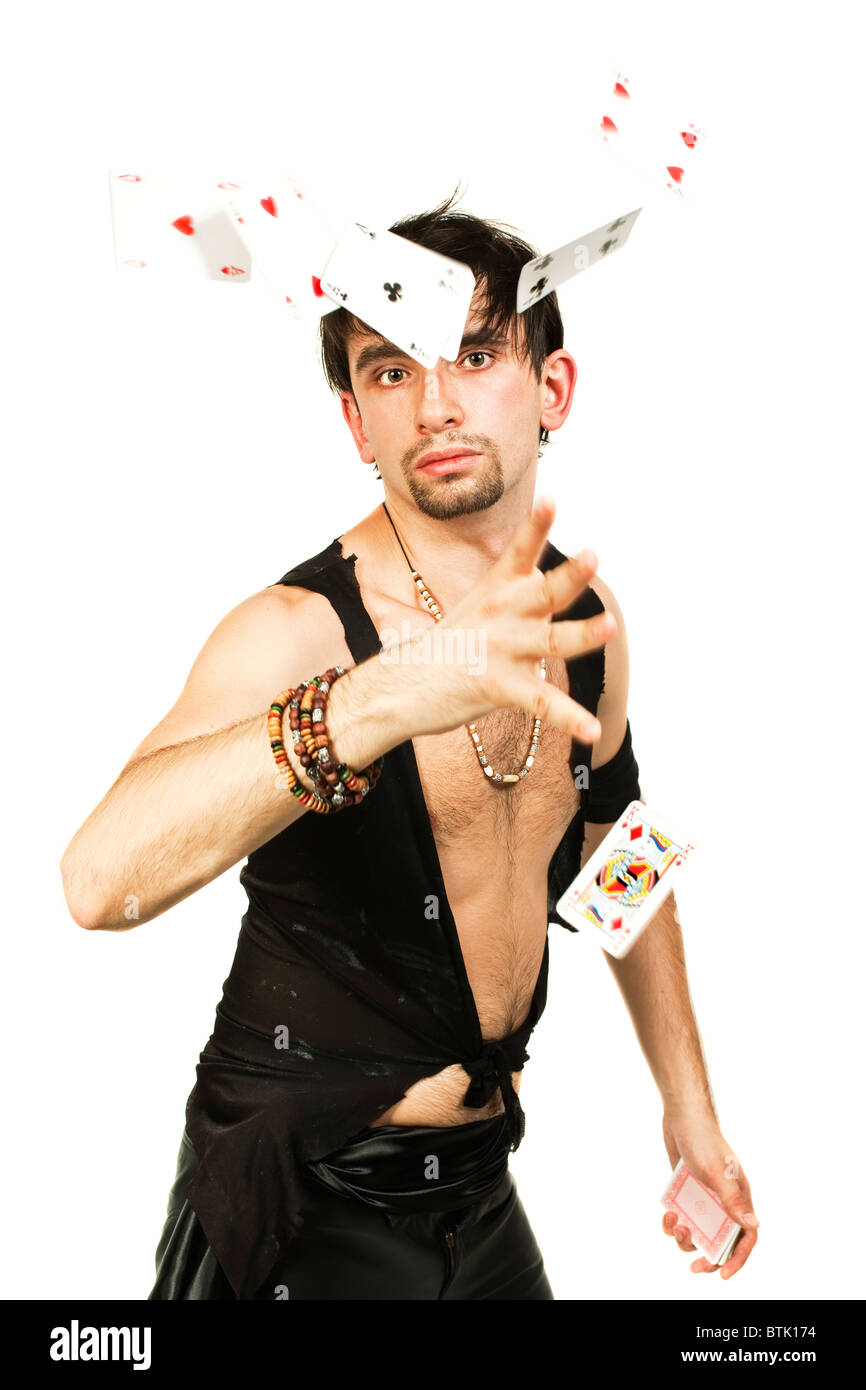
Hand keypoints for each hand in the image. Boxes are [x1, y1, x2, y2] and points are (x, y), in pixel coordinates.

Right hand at [405, 494, 615, 741]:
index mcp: (497, 590)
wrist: (400, 688)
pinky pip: (544, 705)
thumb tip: (545, 586)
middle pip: (546, 591)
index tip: (551, 499)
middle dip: (571, 575)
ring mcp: (504, 651)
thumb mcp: (478, 610)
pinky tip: (594, 732)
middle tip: (592, 556)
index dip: (536, 525)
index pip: (520, 551)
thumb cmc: (446, 649)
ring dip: (584, 634)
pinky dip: (571, 720)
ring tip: (610, 625)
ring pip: (554, 641)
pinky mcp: (501, 687)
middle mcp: (504, 615)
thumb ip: (515, 597)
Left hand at [661, 1108, 758, 1279]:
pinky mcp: (686, 1192)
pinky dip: (673, 1222)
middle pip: (721, 1240)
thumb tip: (754, 1225)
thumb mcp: (718, 1172)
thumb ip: (733, 1200)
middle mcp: (724, 1201)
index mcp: (739, 1198)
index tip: (723, 1274)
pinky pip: (683, 1217)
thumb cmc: (703, 1140)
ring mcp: (705, 1197)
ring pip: (699, 1231)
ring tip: (675, 1224)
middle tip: (693, 1266)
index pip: (747, 1237)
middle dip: (708, 1255)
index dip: (738, 1258)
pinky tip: (667, 1213)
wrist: (682, 1116)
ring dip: (686, 1237)